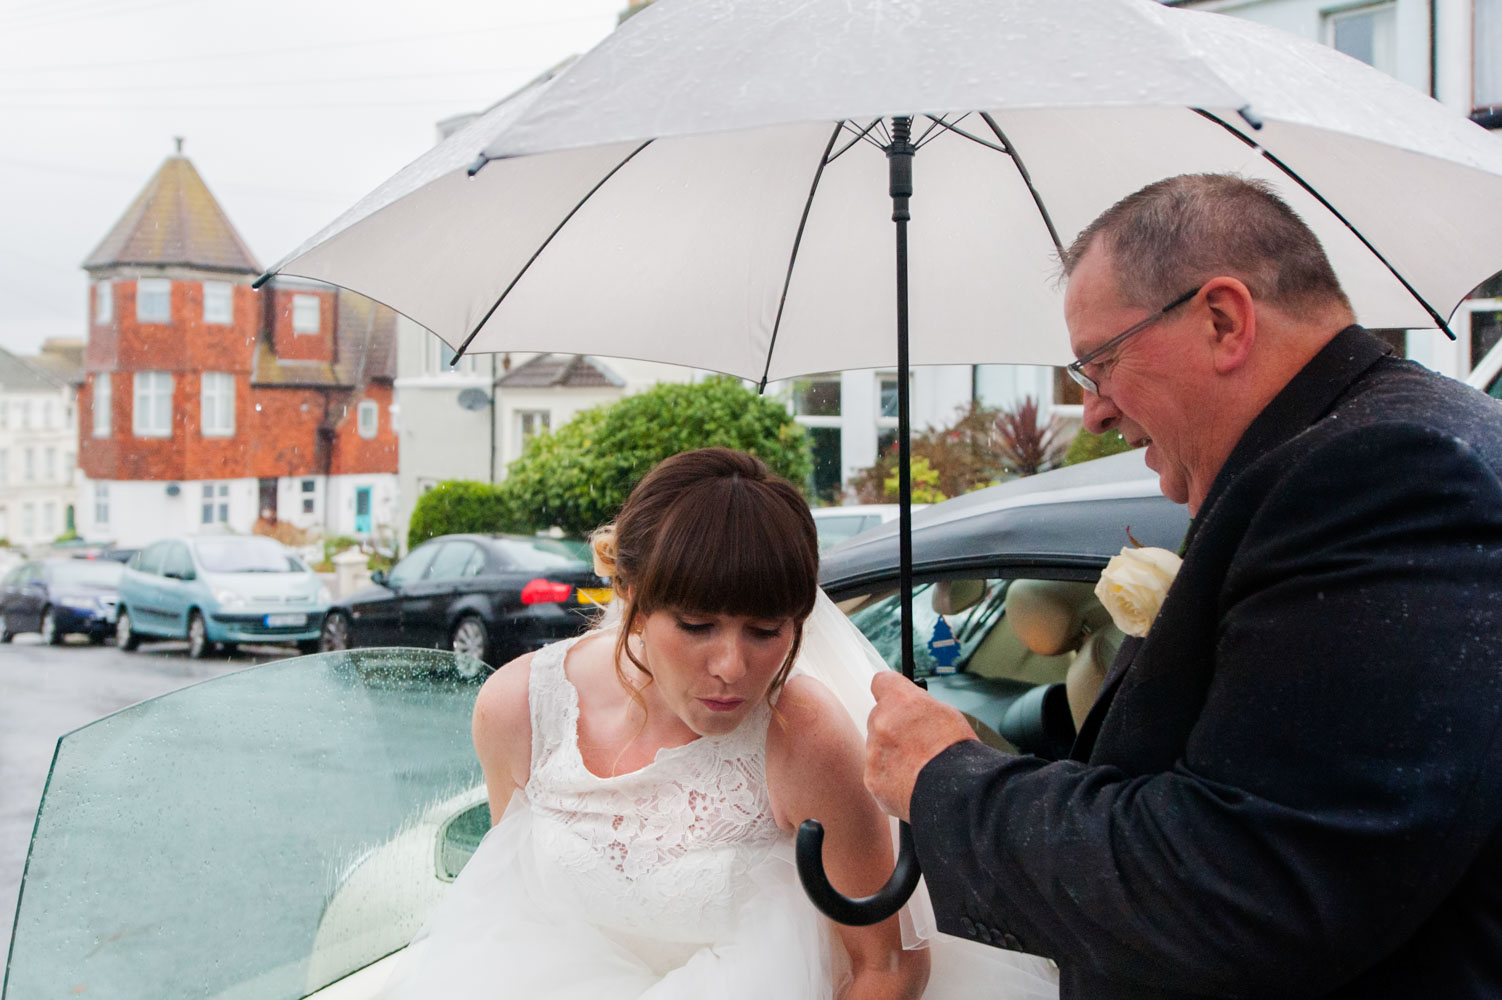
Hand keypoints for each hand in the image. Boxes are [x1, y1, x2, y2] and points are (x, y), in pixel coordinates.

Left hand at [865, 672, 976, 821]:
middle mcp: (881, 722)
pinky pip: (878, 774)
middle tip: (915, 743)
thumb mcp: (946, 714)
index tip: (896, 699)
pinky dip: (891, 779)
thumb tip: (911, 709)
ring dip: (891, 754)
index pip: (882, 682)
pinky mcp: (872, 779)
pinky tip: (911, 784)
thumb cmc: (958, 753)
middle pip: (879, 718)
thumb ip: (919, 707)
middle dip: (893, 728)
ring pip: (877, 748)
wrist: (957, 793)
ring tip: (918, 768)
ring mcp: (873, 752)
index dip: (891, 691)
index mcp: (901, 700)